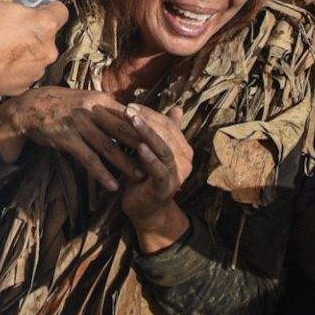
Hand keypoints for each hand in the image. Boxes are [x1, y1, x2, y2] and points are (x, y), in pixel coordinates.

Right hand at [0, 0, 67, 98]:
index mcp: (44, 24)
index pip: (61, 9)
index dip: (46, 5)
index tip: (33, 5)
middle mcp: (47, 50)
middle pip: (49, 31)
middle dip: (33, 25)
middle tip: (11, 20)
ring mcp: (36, 69)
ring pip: (38, 51)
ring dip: (26, 45)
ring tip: (2, 39)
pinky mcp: (25, 84)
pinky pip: (26, 68)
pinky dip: (17, 63)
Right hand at [0, 87, 148, 189]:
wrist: (31, 107)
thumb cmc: (63, 105)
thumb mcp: (87, 100)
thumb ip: (108, 109)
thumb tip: (132, 116)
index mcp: (101, 100)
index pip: (129, 116)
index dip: (146, 129)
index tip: (162, 141)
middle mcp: (92, 110)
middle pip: (123, 130)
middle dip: (142, 146)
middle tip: (159, 161)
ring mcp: (79, 124)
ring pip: (108, 147)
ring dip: (125, 163)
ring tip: (140, 176)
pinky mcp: (67, 139)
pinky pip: (88, 159)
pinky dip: (102, 174)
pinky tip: (112, 185)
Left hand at [120, 104, 195, 232]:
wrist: (144, 210)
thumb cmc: (145, 176)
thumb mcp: (153, 151)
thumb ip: (163, 131)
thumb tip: (178, 107)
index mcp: (184, 150)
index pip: (169, 125)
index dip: (150, 113)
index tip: (130, 105)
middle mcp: (185, 161)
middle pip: (167, 134)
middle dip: (146, 119)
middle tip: (128, 109)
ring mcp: (178, 175)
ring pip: (164, 148)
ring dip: (147, 133)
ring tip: (132, 120)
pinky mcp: (166, 188)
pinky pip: (159, 170)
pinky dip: (150, 157)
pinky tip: (139, 147)